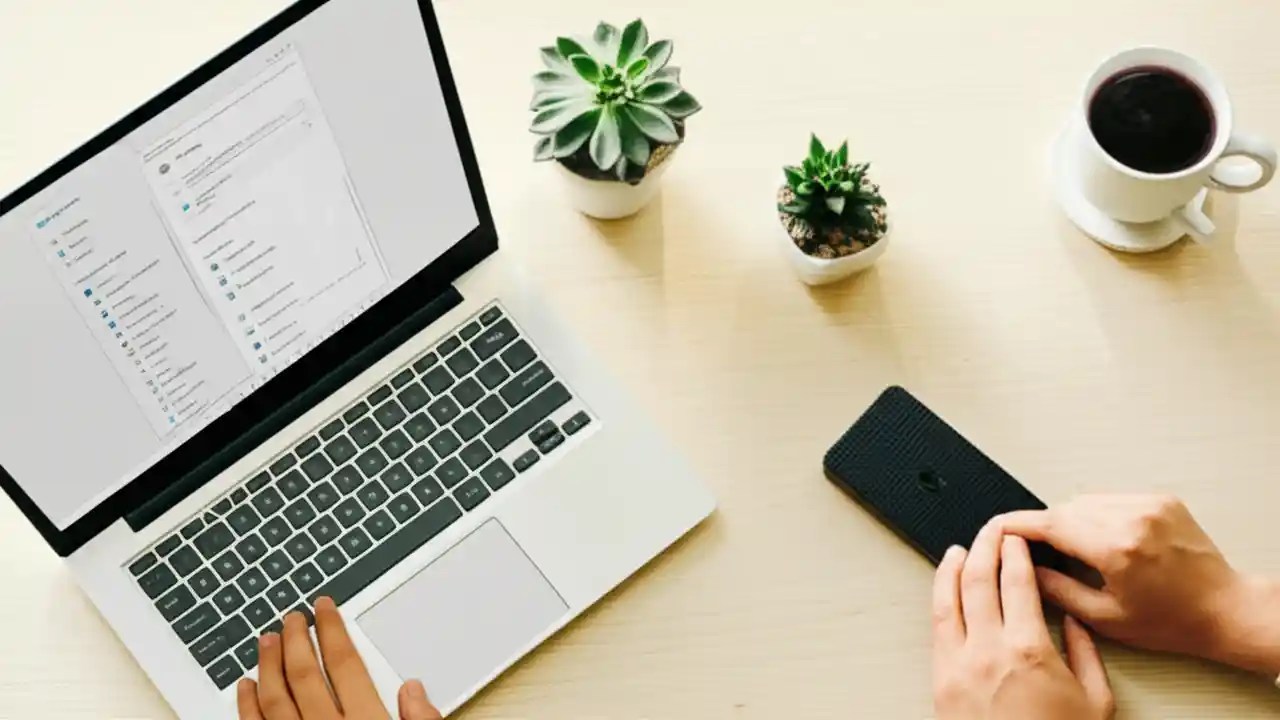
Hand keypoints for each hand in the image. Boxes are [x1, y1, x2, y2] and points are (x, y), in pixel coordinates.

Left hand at [237, 596, 441, 719]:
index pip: (345, 665)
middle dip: (296, 639)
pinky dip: (247, 705)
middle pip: (305, 675)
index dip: (334, 630)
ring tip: (266, 640)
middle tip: (292, 617)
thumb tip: (414, 689)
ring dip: (268, 665)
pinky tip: (246, 686)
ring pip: (275, 698)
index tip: (325, 608)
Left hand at [933, 523, 1113, 719]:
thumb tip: (1073, 617)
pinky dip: (940, 600)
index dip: (1015, 551)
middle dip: (983, 546)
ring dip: (952, 568)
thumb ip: (1086, 651)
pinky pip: (937, 629)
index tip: (1017, 535)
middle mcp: (987, 650)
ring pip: (947, 600)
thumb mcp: (1096, 702)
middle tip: (991, 529)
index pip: (1016, 581)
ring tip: (959, 549)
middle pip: (977, 579)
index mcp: (1028, 649)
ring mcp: (957, 666)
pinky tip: (945, 590)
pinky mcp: (940, 683)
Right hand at [999, 495, 1279, 674]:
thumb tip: (1023, 568)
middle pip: (1064, 509)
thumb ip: (1056, 589)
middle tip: (1039, 550)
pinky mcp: (1161, 499)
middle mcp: (1132, 519)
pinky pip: (1111, 498)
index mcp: (1116, 549)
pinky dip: (1098, 514)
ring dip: (1072, 519)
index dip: (1017, 524)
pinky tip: (1106, 539)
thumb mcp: (1104, 617)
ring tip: (1081, 550)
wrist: (1224, 609)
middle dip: (1047, 527)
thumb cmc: (1172, 621)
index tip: (997, 527)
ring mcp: (1149, 505)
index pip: (1050, 523)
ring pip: (1086, 500)